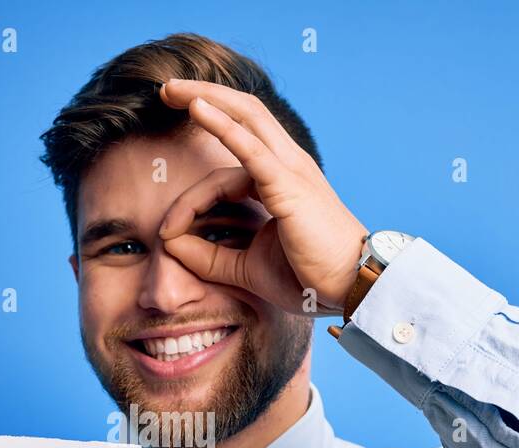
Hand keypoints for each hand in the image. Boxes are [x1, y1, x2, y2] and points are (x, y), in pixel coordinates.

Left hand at [157, 78, 367, 314]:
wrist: (350, 287)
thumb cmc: (308, 278)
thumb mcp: (247, 269)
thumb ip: (209, 257)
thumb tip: (171, 246)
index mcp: (282, 180)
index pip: (227, 168)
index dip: (191, 198)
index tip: (167, 232)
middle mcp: (288, 165)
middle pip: (243, 114)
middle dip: (204, 95)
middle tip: (167, 90)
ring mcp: (291, 170)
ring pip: (245, 117)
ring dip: (207, 96)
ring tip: (171, 89)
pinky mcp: (289, 185)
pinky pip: (250, 148)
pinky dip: (222, 125)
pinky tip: (197, 107)